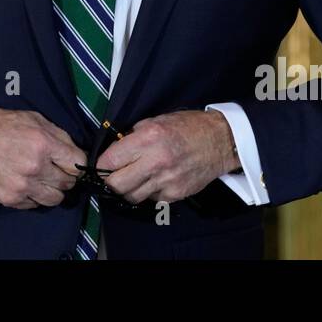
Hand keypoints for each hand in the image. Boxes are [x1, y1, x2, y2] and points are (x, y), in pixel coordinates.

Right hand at [0, 108, 86, 209]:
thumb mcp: (32, 119)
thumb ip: (57, 135)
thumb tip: (74, 152)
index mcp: (42, 144)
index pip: (77, 163)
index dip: (77, 163)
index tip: (72, 163)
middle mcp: (35, 167)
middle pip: (68, 183)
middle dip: (65, 176)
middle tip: (56, 169)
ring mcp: (22, 185)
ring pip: (55, 199)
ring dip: (53, 190)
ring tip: (43, 179)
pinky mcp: (11, 198)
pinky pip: (35, 205)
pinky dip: (35, 196)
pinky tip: (27, 183)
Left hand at [96, 110, 237, 204]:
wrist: (220, 140)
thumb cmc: (187, 127)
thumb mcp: (155, 121)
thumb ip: (133, 136)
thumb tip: (115, 150)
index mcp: (147, 139)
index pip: (110, 161)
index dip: (101, 165)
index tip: (102, 165)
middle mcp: (155, 162)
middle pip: (116, 185)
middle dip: (110, 182)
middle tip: (113, 176)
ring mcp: (166, 181)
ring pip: (132, 197)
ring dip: (128, 190)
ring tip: (134, 179)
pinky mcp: (175, 194)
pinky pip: (151, 200)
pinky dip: (148, 193)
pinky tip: (154, 181)